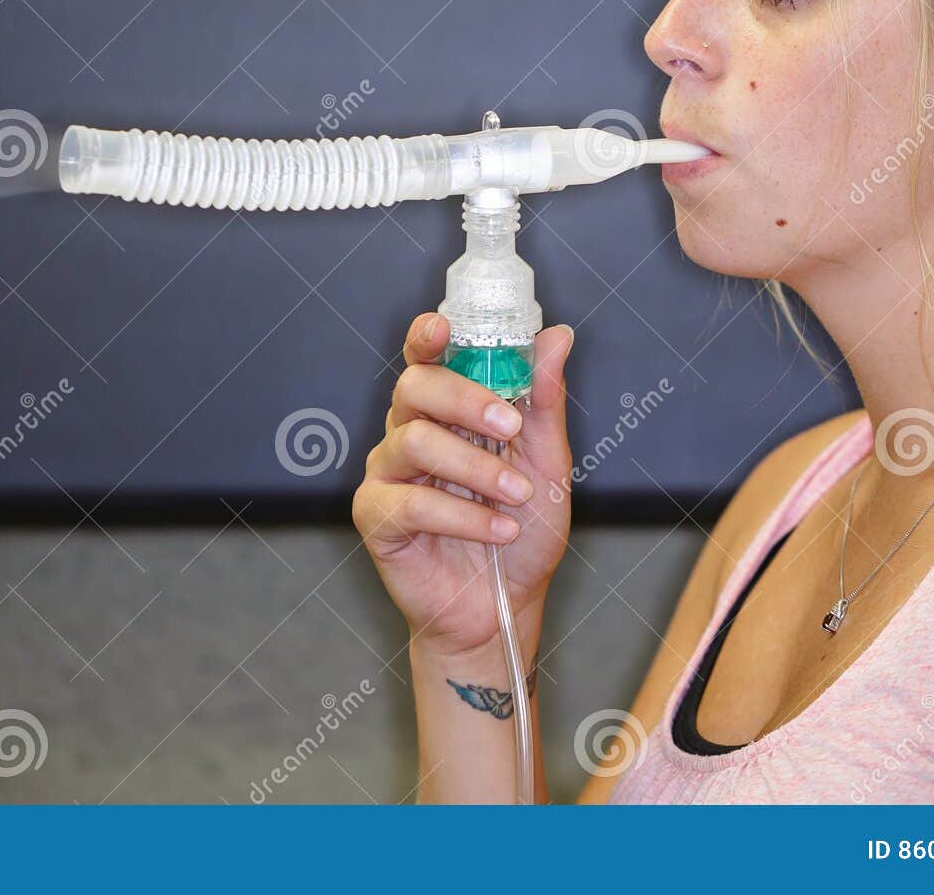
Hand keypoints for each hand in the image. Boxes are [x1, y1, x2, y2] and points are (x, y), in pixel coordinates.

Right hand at [352, 312, 574, 658]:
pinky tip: (499, 530)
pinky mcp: (377, 517)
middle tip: (509, 424)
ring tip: (517, 495)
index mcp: (447, 410)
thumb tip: (556, 336)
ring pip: (413, 441)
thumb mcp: (547, 463)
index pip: (426, 356)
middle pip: (414, 387)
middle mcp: (410, 432)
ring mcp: (389, 474)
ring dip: (475, 467)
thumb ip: (544, 400)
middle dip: (464, 398)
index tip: (444, 326)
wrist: (504, 606)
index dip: (427, 335)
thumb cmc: (522, 531)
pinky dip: (463, 516)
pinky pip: (409, 502)